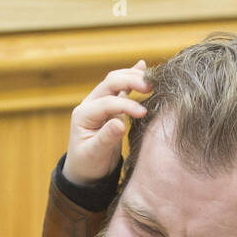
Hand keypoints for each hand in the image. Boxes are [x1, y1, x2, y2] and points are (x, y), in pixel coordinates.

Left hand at [65, 60, 152, 186]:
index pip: (108, 102)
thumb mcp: (94, 154)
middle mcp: (91, 104)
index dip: (127, 105)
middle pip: (110, 82)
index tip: (143, 113)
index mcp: (84, 114)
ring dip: (133, 77)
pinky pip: (121, 88)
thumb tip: (120, 124)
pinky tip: (143, 66)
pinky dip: (131, 77)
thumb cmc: (88, 164)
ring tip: (152, 80)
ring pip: (115, 81)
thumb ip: (106, 138)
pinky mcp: (110, 106)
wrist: (85, 170)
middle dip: (130, 81)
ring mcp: (100, 103)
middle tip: (151, 86)